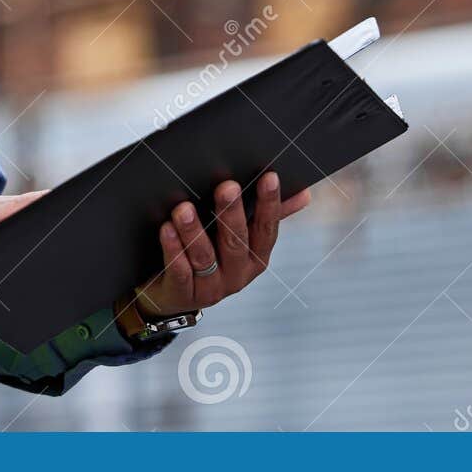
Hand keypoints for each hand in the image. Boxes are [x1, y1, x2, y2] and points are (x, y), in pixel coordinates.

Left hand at [120, 173, 309, 324]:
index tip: (269, 177)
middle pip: (236, 243)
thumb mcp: (240, 237)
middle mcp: (238, 275)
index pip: (267, 229)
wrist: (172, 295)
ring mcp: (212, 289)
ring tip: (183, 208)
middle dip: (231, 213)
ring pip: (204, 258)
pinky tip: (166, 229)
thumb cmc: (210, 253)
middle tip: (226, 186)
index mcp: (255, 258)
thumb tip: (305, 193)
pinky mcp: (184, 295)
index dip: (270, 204)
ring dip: (194, 231)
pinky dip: (173, 249)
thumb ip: (269, 216)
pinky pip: (180, 272)